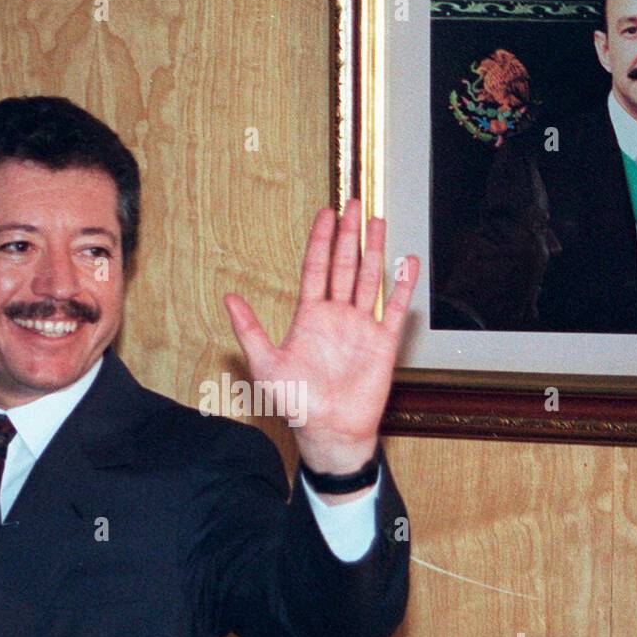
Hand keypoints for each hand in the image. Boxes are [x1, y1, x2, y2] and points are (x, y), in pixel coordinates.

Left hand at [223, 198, 418, 497]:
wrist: (329, 431)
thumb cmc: (296, 404)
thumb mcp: (265, 363)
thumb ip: (249, 329)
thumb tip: (229, 298)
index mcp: (310, 317)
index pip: (315, 269)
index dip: (320, 241)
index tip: (324, 214)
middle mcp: (337, 317)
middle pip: (344, 266)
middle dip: (347, 235)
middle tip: (351, 205)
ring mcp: (361, 328)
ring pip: (369, 279)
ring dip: (374, 250)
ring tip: (376, 221)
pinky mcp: (383, 344)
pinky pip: (394, 309)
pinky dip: (402, 286)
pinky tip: (407, 262)